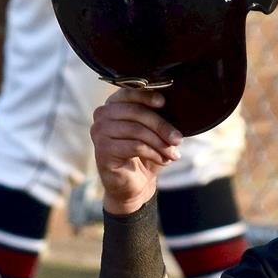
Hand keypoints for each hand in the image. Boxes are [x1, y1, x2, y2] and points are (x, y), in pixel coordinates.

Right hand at [91, 91, 181, 215]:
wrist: (134, 183)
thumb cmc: (145, 153)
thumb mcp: (153, 130)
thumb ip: (157, 115)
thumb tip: (176, 104)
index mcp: (113, 105)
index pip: (128, 93)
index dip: (146, 96)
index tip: (164, 103)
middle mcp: (102, 115)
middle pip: (135, 112)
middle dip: (161, 126)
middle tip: (177, 139)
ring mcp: (99, 133)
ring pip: (136, 130)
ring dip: (160, 143)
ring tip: (173, 153)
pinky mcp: (102, 151)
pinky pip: (134, 146)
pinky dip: (154, 153)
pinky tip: (163, 160)